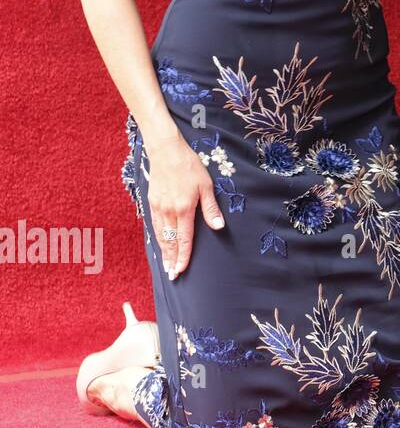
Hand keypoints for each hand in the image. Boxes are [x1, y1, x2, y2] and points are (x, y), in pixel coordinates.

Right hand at [144, 128, 224, 279]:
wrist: (166, 151)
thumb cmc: (189, 166)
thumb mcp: (206, 186)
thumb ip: (211, 209)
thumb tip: (218, 227)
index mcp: (184, 209)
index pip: (184, 239)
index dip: (183, 257)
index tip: (181, 271)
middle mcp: (168, 211)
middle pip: (169, 241)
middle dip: (171, 260)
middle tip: (172, 276)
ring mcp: (158, 207)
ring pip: (160, 235)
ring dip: (163, 252)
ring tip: (166, 265)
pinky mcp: (152, 202)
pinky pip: (155, 226)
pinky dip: (157, 238)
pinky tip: (160, 244)